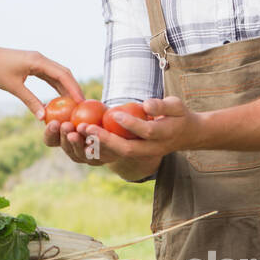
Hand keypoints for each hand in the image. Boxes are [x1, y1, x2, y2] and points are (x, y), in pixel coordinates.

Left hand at [0, 45, 83, 117]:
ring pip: (57, 74)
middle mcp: (40, 59)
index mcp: (38, 61)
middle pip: (64, 73)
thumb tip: (42, 117)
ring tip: (74, 104)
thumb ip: (29, 101)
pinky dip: (55, 86)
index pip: (62, 75)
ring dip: (66, 88)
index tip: (82, 102)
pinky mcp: (31, 65)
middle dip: (74, 88)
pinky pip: (48, 76)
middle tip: (82, 105)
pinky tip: (59, 98)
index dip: (74, 88)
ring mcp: (36, 61)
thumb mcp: (13, 87)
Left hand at [42, 95, 203, 173]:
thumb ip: (162, 105)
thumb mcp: (176, 106)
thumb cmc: (178, 115)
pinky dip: (91, 148)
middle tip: (86, 127)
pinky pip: (108, 155)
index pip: (146, 132)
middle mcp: (150, 150)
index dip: (131, 124)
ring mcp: (138, 155)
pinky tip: (75, 136)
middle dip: (103, 140)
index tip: (114, 113)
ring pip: (114, 156)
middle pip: (124, 150)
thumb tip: (146, 104)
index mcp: (163, 137)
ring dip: (93, 147)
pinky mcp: (128, 154)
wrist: (183, 135)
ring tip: (76, 132)